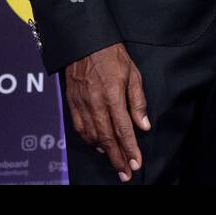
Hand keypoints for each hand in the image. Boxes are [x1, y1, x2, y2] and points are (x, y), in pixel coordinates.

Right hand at [63, 42, 149, 181]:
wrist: (84, 40)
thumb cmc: (111, 54)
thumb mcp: (132, 73)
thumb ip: (138, 101)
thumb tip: (143, 125)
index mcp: (113, 95)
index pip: (123, 129)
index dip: (130, 149)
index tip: (135, 163)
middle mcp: (96, 102)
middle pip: (107, 138)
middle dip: (117, 158)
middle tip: (125, 174)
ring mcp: (82, 103)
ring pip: (92, 135)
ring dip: (104, 151)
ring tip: (114, 160)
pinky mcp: (72, 101)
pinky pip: (79, 127)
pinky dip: (88, 139)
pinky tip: (97, 144)